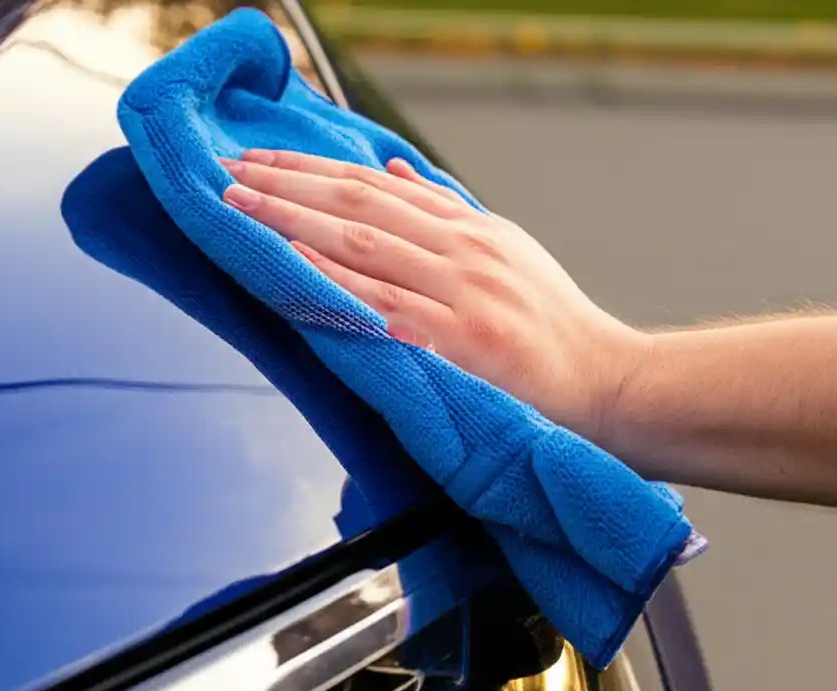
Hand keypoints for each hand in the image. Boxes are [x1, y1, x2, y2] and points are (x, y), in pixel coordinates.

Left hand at [219, 149, 649, 441]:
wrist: (608, 386)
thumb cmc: (553, 328)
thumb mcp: (508, 251)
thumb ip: (448, 212)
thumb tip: (393, 169)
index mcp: (473, 229)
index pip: (376, 185)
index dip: (312, 168)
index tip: (261, 159)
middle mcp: (464, 250)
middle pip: (359, 202)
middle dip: (288, 183)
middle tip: (228, 170)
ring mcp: (461, 293)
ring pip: (362, 241)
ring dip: (293, 218)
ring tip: (239, 203)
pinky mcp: (459, 340)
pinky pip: (382, 301)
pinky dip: (333, 276)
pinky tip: (290, 257)